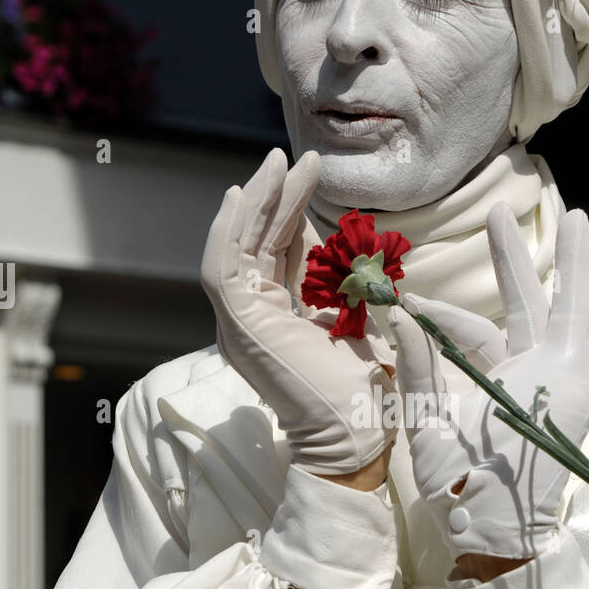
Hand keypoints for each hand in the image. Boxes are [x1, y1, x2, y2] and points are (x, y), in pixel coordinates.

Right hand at [201, 148, 396, 475]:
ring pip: (239, 247)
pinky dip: (229, 229)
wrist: (358, 431)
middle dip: (276, 196)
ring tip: (279, 161)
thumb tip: (345, 249)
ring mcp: (241, 324)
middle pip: (258, 244)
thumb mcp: (353, 319)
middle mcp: (252, 320)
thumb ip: (339, 285)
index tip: (308, 176)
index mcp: (275, 320)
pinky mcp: (240, 326)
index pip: (276, 253)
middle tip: (297, 156)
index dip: (290, 212)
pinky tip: (243, 194)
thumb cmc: (365, 390)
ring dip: (257, 201)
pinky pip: (222, 267)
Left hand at [389, 202, 588, 557]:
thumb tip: (399, 315)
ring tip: (578, 218)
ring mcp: (559, 376)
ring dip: (574, 263)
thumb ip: (417, 369)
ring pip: (570, 307)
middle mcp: (528, 372)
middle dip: (517, 256)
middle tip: (501, 210)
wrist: (487, 523)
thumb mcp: (423, 421)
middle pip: (528, 301)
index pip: (472, 331)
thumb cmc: (452, 485)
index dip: (443, 314)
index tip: (410, 302)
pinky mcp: (584, 388)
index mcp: (491, 379)